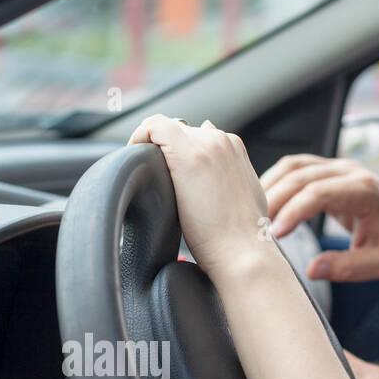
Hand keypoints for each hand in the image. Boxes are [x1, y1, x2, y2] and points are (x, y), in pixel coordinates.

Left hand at [127, 115, 274, 278]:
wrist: (243, 251)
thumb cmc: (240, 238)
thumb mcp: (242, 201)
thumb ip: (228, 182)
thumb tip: (211, 177)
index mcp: (234, 149)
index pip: (197, 136)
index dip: (177, 152)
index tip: (167, 175)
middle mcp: (221, 140)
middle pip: (180, 133)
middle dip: (164, 153)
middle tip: (153, 181)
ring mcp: (205, 143)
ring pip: (166, 129)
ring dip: (151, 148)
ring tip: (144, 176)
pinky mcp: (187, 153)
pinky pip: (153, 127)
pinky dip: (139, 137)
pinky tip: (135, 159)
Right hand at [260, 155, 378, 281]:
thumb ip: (347, 267)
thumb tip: (312, 269)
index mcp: (364, 191)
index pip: (320, 192)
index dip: (293, 211)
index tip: (275, 235)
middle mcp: (349, 171)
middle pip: (300, 175)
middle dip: (273, 199)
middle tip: (254, 227)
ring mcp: (337, 166)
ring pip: (293, 166)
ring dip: (269, 186)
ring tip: (251, 214)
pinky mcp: (327, 169)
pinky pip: (294, 168)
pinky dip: (274, 182)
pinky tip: (262, 203)